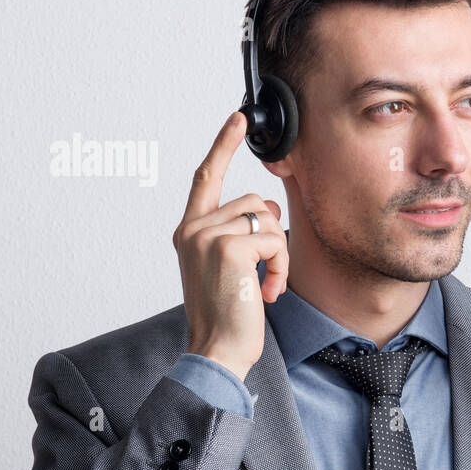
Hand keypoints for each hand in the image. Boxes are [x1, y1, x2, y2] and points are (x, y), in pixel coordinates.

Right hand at [173, 112, 287, 381]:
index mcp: (189, 231)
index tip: (238, 118)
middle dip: (273, 235)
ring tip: (267, 285)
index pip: (206, 178)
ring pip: (267, 218)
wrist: (217, 351)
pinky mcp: (229, 249)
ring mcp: (207, 237)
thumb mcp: (231, 268)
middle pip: (254, 200)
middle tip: (267, 274)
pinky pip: (275, 240)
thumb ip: (241, 232)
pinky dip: (282, 267)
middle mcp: (192, 229)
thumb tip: (266, 206)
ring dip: (280, 253)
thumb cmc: (228, 315)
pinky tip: (269, 292)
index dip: (223, 145)